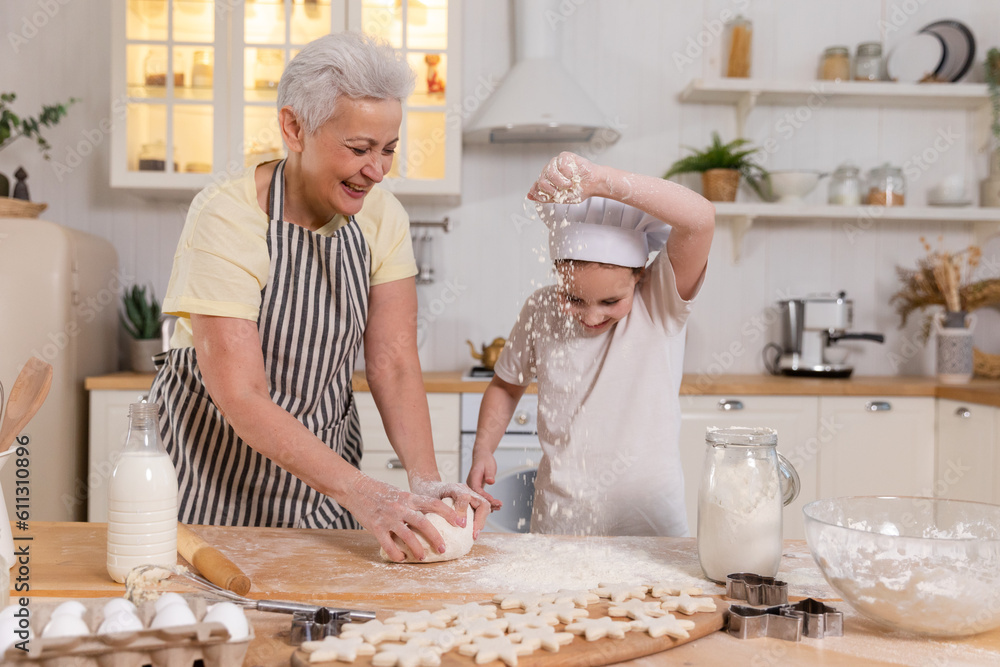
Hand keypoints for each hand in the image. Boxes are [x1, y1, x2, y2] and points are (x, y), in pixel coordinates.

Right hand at [341, 472, 459, 561]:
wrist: (356, 488)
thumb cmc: (380, 492)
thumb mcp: (400, 494)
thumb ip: (413, 505)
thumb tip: (430, 517)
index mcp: (409, 498)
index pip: (434, 503)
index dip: (449, 513)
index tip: (460, 522)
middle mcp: (401, 508)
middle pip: (424, 523)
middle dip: (436, 537)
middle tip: (443, 548)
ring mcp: (388, 518)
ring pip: (408, 536)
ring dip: (417, 549)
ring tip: (423, 557)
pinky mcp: (376, 528)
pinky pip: (389, 545)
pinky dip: (397, 554)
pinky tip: (401, 558)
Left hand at [409, 477, 492, 539]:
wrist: (428, 487)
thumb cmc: (426, 495)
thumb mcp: (428, 502)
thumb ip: (437, 510)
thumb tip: (444, 527)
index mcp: (453, 488)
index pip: (463, 496)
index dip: (463, 511)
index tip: (461, 524)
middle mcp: (465, 489)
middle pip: (482, 503)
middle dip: (480, 520)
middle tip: (474, 534)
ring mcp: (470, 495)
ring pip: (484, 507)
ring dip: (481, 522)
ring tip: (474, 535)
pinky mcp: (471, 501)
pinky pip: (480, 511)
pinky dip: (478, 521)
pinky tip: (473, 532)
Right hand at [466, 449, 502, 513]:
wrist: (482, 456)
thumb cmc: (485, 460)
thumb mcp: (489, 465)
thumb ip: (489, 474)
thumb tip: (491, 481)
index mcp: (473, 477)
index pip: (476, 489)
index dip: (484, 496)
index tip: (492, 500)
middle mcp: (471, 483)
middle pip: (477, 496)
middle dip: (487, 502)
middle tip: (498, 505)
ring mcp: (473, 486)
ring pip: (479, 498)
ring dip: (489, 503)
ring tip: (499, 506)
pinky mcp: (477, 488)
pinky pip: (481, 496)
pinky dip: (487, 501)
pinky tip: (494, 506)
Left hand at [527, 152, 604, 203]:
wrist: (593, 184)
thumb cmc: (579, 190)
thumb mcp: (560, 198)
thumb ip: (545, 197)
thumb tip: (529, 196)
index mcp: (546, 181)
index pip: (536, 186)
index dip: (542, 194)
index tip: (554, 196)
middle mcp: (548, 171)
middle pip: (541, 181)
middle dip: (553, 190)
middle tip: (564, 191)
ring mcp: (556, 163)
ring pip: (550, 173)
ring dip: (561, 182)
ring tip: (570, 184)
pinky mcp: (564, 156)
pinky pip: (560, 165)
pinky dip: (568, 173)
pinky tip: (573, 175)